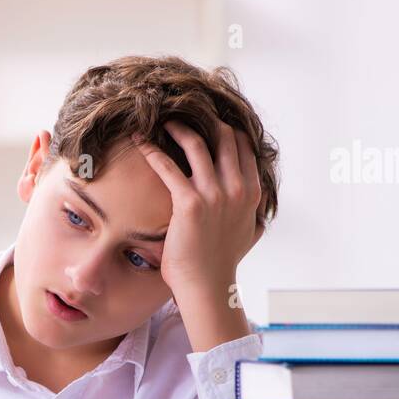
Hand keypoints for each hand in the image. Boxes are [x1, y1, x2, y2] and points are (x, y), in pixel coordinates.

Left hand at [129, 120, 263, 301]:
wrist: (207, 285)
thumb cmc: (222, 262)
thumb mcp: (249, 234)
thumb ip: (254, 215)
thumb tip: (259, 211)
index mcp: (253, 192)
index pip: (243, 146)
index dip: (225, 128)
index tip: (207, 119)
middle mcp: (238, 188)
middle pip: (223, 137)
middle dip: (203, 119)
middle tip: (184, 112)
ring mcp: (215, 194)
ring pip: (197, 144)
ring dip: (178, 128)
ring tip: (163, 121)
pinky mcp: (189, 203)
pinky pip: (168, 167)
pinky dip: (152, 151)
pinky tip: (140, 142)